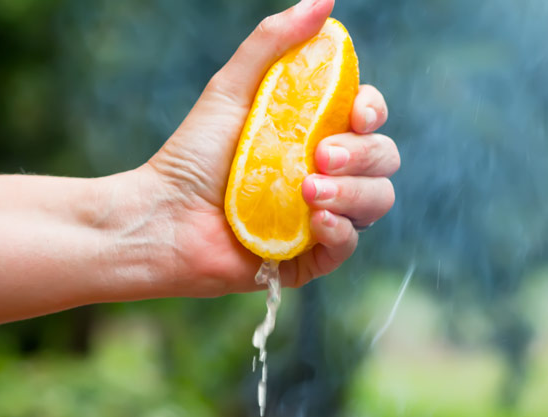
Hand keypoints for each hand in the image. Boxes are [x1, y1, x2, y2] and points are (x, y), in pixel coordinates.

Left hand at [123, 0, 398, 297]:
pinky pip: (346, 248)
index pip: (369, 122)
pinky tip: (317, 219)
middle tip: (320, 155)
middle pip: (382, 161)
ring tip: (308, 189)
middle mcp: (324, 176)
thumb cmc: (193, 155)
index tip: (356, 112)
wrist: (164, 217)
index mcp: (314, 135)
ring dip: (353, 192)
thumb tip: (324, 0)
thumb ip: (274, 42)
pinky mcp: (305, 260)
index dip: (373, 113)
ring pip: (374, 203)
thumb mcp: (232, 88)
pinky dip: (341, 232)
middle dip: (363, 154)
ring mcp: (317, 219)